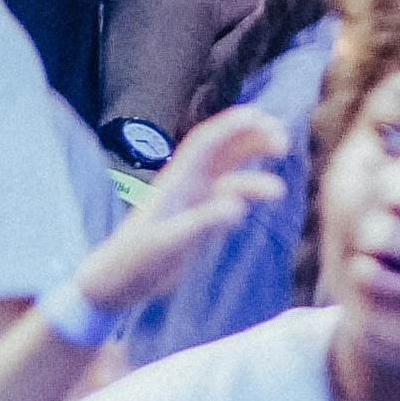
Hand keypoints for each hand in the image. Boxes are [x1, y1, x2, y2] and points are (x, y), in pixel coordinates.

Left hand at [74, 105, 289, 309]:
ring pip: (230, 177)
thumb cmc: (134, 260)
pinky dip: (240, 200)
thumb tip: (237, 206)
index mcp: (178, 180)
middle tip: (283, 141)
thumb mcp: (166, 243)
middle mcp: (188, 185)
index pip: (209, 141)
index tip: (262, 117)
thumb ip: (201, 223)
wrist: (116, 283)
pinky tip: (247, 211)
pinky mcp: (198, 223)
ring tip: (279, 192)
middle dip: (253, 139)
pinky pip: (226, 203)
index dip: (234, 124)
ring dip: (254, 175)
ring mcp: (194, 203)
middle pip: (225, 150)